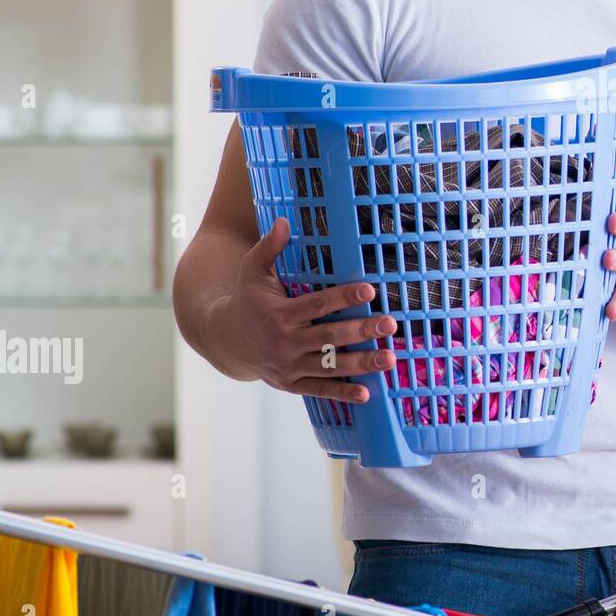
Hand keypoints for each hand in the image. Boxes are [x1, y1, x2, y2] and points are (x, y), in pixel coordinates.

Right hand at [207, 217, 397, 403]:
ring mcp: (288, 366)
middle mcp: (284, 343)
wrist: (225, 339)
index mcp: (279, 314)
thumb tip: (283, 221)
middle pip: (328, 338)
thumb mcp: (252, 270)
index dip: (344, 297)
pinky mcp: (290, 384)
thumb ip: (269, 247)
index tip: (370, 291)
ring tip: (389, 358)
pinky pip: (319, 390)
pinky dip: (342, 394)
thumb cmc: (246, 298)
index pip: (317, 305)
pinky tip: (367, 393)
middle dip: (361, 331)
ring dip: (361, 364)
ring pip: (329, 366)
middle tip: (390, 324)